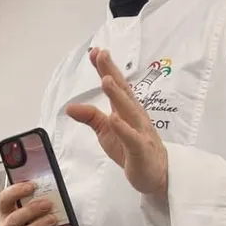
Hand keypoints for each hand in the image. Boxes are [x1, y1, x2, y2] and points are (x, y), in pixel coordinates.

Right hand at [0, 182, 53, 225]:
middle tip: (47, 203)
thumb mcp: (29, 206)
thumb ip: (34, 196)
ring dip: (38, 225)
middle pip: (14, 217)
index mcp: (5, 209)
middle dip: (32, 210)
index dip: (17, 191)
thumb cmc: (31, 220)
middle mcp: (6, 224)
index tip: (32, 186)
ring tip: (52, 219)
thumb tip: (49, 185)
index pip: (5, 198)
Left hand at [66, 48, 168, 195]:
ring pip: (128, 111)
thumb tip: (70, 107)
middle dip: (112, 72)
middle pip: (123, 91)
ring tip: (106, 80)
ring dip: (117, 95)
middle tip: (101, 54)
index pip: (116, 86)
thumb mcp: (106, 131)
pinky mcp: (141, 150)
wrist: (156, 173)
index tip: (95, 51)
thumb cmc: (131, 148)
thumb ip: (91, 117)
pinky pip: (131, 138)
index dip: (105, 69)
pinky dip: (123, 129)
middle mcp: (134, 116)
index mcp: (126, 109)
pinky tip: (114, 119)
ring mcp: (139, 132)